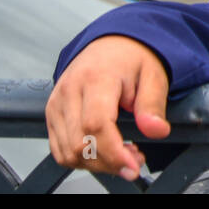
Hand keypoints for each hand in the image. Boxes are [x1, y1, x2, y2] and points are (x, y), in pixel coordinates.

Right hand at [45, 35, 171, 181]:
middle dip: (109, 162)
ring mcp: (56, 103)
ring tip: (123, 154)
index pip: (96, 124)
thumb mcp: (153, 75)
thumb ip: (153, 105)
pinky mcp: (52, 113)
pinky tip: (104, 151)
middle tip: (135, 159)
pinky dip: (82, 159)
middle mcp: (69, 90)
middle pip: (79, 143)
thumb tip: (157, 130)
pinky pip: (60, 149)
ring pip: (67, 151)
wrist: (112, 42)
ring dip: (96, 164)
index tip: (133, 167)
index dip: (114, 152)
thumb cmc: (132, 57)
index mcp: (96, 78)